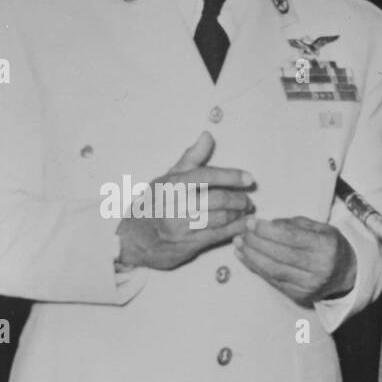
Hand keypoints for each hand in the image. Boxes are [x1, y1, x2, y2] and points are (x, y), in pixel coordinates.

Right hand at [116, 131, 253, 270]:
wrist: (133, 239)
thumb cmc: (152, 205)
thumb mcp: (167, 178)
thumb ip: (191, 158)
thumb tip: (208, 136)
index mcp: (172, 184)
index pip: (207, 176)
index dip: (231, 176)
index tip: (248, 178)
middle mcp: (176, 205)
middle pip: (218, 199)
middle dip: (239, 198)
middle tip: (247, 198)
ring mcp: (182, 227)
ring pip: (221, 218)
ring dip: (239, 214)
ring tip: (245, 211)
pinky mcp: (189, 245)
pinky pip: (219, 236)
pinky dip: (235, 229)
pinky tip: (241, 225)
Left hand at [232, 216, 355, 305]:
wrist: (346, 274)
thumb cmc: (329, 246)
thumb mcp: (320, 228)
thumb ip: (294, 224)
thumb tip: (266, 224)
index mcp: (326, 247)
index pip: (291, 237)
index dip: (267, 230)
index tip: (251, 222)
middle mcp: (319, 268)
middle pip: (279, 255)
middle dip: (255, 242)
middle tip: (241, 232)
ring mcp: (309, 285)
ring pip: (273, 270)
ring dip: (251, 256)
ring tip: (239, 243)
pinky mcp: (299, 296)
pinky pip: (272, 280)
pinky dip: (256, 268)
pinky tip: (245, 257)